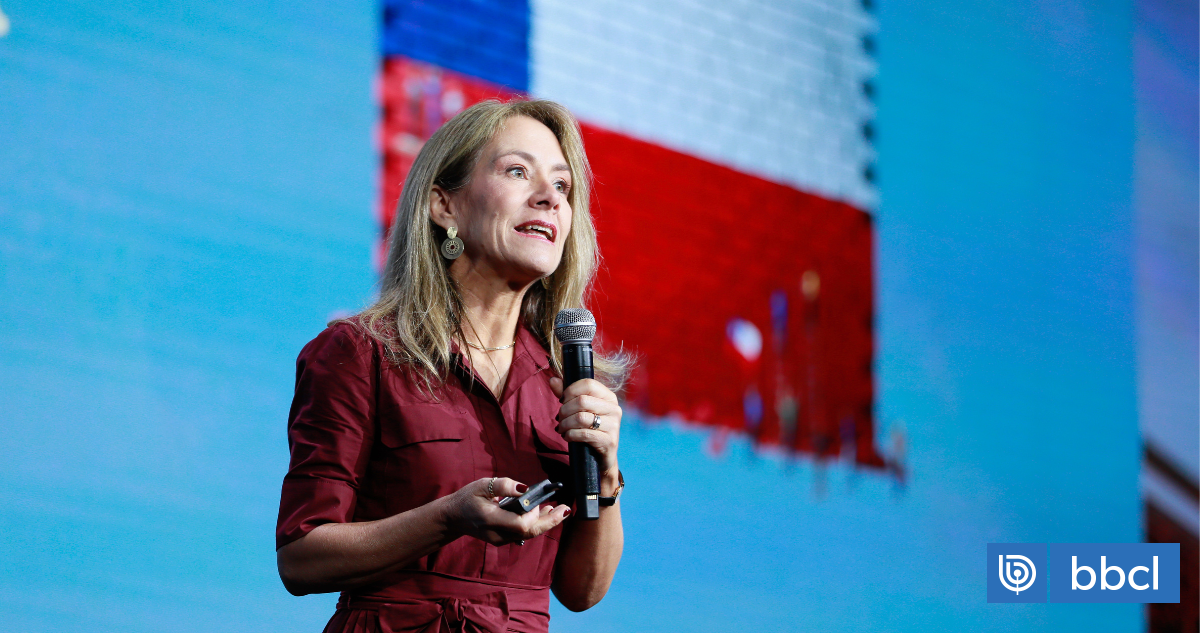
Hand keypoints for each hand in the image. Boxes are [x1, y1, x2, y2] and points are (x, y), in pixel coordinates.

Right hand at [443, 477, 570, 544]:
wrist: (453, 518)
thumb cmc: (467, 498)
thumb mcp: (482, 485)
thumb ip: (503, 485)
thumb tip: (524, 488)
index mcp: (491, 520)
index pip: (521, 524)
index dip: (534, 514)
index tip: (538, 501)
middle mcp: (498, 534)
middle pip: (530, 533)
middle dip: (551, 521)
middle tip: (566, 509)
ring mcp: (501, 539)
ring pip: (529, 534)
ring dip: (545, 522)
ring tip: (559, 509)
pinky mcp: (503, 539)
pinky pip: (523, 533)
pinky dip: (535, 523)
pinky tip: (544, 513)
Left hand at [549, 377, 621, 489]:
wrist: (602, 458)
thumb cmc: (589, 430)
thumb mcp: (579, 410)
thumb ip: (567, 395)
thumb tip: (553, 379)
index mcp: (609, 397)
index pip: (588, 384)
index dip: (570, 390)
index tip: (562, 400)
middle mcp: (614, 409)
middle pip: (582, 401)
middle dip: (564, 410)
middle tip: (559, 418)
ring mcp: (614, 425)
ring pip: (581, 418)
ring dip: (565, 424)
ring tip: (561, 429)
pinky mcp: (609, 441)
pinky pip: (584, 434)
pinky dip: (570, 435)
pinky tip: (567, 437)